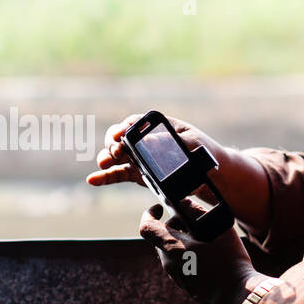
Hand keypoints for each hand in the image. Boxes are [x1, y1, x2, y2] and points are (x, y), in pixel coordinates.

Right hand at [86, 113, 226, 188]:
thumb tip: (149, 142)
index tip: (119, 135)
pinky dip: (105, 177)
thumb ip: (171, 142)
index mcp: (157, 127)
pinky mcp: (137, 174)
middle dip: (112, 144)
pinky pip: (118, 174)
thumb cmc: (203, 153)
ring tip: (103, 165)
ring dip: (106, 159)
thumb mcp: (192, 144)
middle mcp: (144, 141)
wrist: (210, 175)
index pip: (135, 123)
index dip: (124, 127)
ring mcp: (138, 158)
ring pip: (116, 156)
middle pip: (120, 138)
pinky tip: (93, 180)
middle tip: (114, 152)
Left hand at [139, 198, 261, 303]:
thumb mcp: (216, 228)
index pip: (147, 228)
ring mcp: (177, 276)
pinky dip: (188, 254)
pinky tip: (209, 254)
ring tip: (205, 238)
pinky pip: (181, 265)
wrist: (236, 295)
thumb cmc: (228, 261)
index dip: (149, 215)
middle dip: (174, 226)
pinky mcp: (186, 285)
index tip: (159, 208)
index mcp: (171, 247)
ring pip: (171, 252)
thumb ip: (196, 211)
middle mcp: (169, 263)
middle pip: (161, 238)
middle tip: (193, 222)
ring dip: (182, 241)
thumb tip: (183, 203)